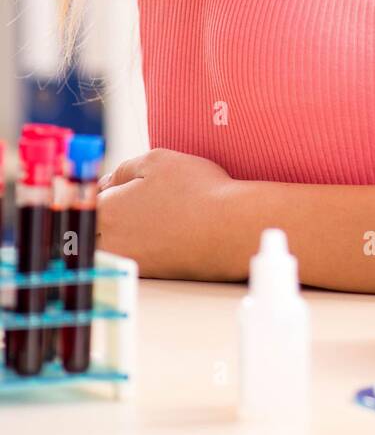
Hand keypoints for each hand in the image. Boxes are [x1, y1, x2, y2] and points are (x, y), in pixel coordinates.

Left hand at [97, 148, 239, 280]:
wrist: (230, 230)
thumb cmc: (197, 191)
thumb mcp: (157, 160)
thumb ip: (124, 168)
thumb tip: (109, 181)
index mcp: (106, 210)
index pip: (84, 201)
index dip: (97, 190)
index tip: (109, 186)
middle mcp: (110, 241)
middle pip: (91, 230)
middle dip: (101, 216)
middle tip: (122, 204)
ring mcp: (130, 261)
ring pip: (109, 248)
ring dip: (116, 235)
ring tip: (143, 219)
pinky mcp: (150, 274)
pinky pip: (132, 259)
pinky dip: (139, 247)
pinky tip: (161, 233)